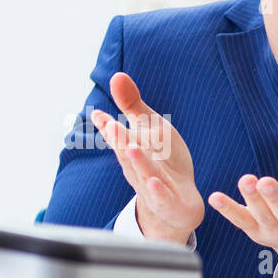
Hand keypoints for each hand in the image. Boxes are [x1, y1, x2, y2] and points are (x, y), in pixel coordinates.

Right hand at [91, 72, 203, 244]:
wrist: (179, 202)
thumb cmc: (163, 161)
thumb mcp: (150, 129)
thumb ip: (133, 106)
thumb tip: (116, 75)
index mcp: (131, 149)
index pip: (118, 136)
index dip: (108, 126)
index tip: (98, 114)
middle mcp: (137, 168)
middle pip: (127, 153)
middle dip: (119, 140)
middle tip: (111, 125)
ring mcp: (151, 187)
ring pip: (143, 172)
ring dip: (137, 161)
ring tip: (131, 147)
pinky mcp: (168, 202)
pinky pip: (161, 197)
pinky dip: (158, 191)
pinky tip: (155, 182)